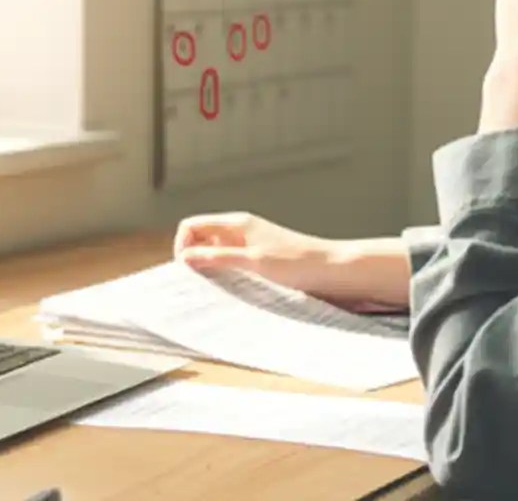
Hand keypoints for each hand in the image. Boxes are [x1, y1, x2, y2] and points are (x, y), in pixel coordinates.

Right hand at [173, 211, 410, 310]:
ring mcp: (250, 245)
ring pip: (216, 254)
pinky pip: (232, 265)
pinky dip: (227, 276)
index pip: (191, 226)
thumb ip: (218, 258)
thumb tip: (186, 256)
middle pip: (201, 239)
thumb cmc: (299, 263)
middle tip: (198, 284)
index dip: (182, 246)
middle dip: (193, 259)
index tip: (188, 271)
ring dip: (210, 270)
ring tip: (216, 291)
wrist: (335, 270)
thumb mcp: (253, 261)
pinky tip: (234, 292)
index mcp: (236, 224)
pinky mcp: (261, 260)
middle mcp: (241, 231)